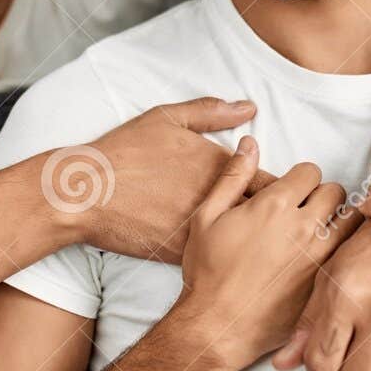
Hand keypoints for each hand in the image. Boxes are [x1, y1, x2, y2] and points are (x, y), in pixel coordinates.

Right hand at [79, 97, 270, 262]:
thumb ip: (212, 111)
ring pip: (247, 245)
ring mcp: (204, 230)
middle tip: (279, 228)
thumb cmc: (125, 153)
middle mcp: (220, 200)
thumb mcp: (167, 118)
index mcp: (222, 166)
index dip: (284, 193)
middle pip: (268, 219)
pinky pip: (218, 261)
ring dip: (257, 246)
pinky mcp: (184, 254)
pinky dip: (228, 262)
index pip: (275, 184)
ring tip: (262, 249)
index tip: (283, 198)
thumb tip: (248, 108)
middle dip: (278, 223)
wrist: (86, 194)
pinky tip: (231, 263)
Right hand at [174, 137, 356, 370]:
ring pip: (352, 221)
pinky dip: (344, 250)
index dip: (300, 179)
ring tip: (320, 232)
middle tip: (307, 211)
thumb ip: (232, 176)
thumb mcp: (207, 217)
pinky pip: (349, 254)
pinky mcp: (326, 283)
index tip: (291, 193)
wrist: (217, 326)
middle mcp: (304, 227)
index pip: (311, 171)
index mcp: (275, 206)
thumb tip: (249, 143)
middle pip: (336, 191)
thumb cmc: (208, 272)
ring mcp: (319, 257)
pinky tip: (326, 257)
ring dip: (339, 220)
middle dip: (323, 196)